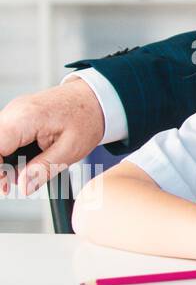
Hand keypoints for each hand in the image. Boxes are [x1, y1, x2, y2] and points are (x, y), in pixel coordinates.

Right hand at [0, 78, 105, 196]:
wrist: (97, 97)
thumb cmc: (87, 118)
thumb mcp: (70, 149)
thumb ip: (44, 169)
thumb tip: (23, 188)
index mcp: (26, 118)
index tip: (5, 185)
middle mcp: (14, 111)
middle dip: (1, 167)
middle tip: (15, 183)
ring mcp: (14, 111)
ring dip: (5, 160)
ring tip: (26, 170)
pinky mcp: (17, 115)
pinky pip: (6, 136)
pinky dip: (11, 151)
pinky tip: (27, 159)